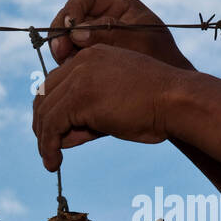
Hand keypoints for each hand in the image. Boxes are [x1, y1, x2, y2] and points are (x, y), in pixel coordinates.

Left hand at [31, 43, 186, 171]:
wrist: (177, 101)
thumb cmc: (155, 107)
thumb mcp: (113, 105)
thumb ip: (85, 116)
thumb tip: (59, 139)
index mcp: (92, 57)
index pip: (55, 84)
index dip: (51, 111)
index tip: (55, 134)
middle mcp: (82, 62)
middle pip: (44, 96)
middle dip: (43, 126)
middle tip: (48, 150)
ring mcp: (79, 78)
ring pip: (45, 113)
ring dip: (44, 141)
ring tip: (50, 161)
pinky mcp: (79, 98)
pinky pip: (51, 126)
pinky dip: (47, 147)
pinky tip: (53, 163)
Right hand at [49, 0, 193, 70]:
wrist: (169, 95)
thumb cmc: (162, 63)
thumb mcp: (139, 42)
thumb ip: (109, 33)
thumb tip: (76, 32)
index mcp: (119, 8)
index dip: (72, 9)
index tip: (69, 29)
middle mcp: (103, 23)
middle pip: (69, 19)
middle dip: (61, 34)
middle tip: (61, 53)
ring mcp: (94, 44)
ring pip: (65, 42)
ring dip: (61, 54)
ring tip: (68, 68)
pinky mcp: (88, 66)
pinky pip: (68, 62)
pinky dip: (65, 69)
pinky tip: (71, 79)